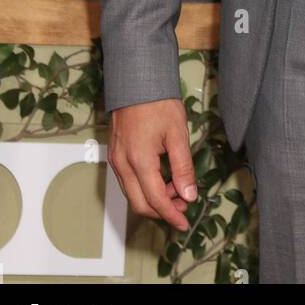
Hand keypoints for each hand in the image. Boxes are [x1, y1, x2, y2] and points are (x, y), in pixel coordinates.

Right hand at [108, 98, 196, 231]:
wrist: (136, 81)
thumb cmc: (158, 103)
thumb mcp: (178, 134)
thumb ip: (183, 167)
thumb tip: (189, 195)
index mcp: (139, 160)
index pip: (156, 200)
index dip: (171, 215)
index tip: (185, 223)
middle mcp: (122, 164)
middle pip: (140, 204)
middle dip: (163, 211)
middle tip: (184, 208)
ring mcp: (116, 160)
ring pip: (133, 194)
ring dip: (154, 200)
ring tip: (177, 191)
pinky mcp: (115, 155)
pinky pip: (128, 182)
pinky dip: (145, 188)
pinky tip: (162, 180)